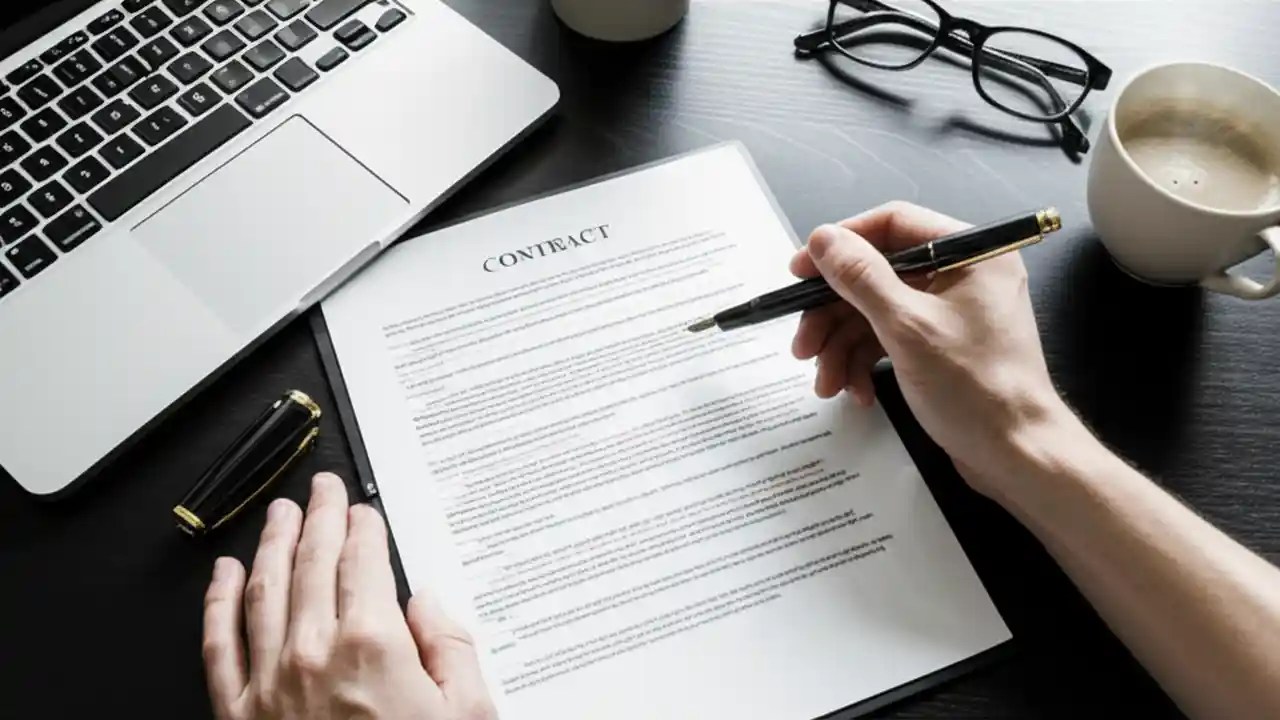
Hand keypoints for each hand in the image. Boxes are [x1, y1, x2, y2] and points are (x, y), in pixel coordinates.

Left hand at [202, 473, 495, 719]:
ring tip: (278, 514)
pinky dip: (218, 603)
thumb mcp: (468, 713)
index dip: (364, 526)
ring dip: (272, 543)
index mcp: (372, 645)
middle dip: (319, 517)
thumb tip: (428, 607)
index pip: (363, 560)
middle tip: (321, 490)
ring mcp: (271, 683)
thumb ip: (451, 648)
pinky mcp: (240, 714)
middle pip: (313, 562)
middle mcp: (314, 653)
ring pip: (265, 590)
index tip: (366, 512)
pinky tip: (222, 575)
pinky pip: (219, 644)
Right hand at [790, 202, 1070, 496]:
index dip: (840, 245)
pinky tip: (857, 393)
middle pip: (876, 275)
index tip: (799, 272)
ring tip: (826, 383)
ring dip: (843, 348)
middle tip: (802, 346)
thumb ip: (861, 278)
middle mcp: (963, 274)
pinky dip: (867, 364)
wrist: (1017, 456)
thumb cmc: (973, 386)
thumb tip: (821, 239)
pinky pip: (891, 340)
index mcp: (970, 253)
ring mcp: (951, 313)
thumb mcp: (907, 327)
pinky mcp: (941, 347)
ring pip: (876, 312)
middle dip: (833, 315)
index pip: (892, 225)